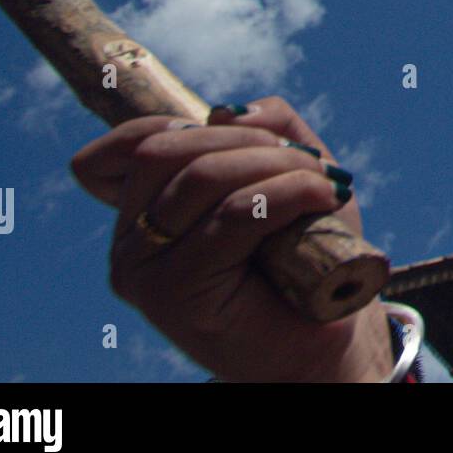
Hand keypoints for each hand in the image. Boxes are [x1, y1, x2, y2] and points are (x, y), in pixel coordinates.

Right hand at [70, 96, 393, 381]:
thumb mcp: (290, 173)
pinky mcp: (176, 294)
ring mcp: (143, 270)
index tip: (252, 136)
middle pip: (168, 150)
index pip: (129, 145)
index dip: (185, 122)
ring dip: (277, 164)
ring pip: (204, 177)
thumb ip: (268, 128)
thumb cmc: (304, 256)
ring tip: (324, 183)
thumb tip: (234, 112)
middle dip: (249, 140)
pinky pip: (235, 216)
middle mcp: (129, 241)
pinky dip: (288, 194)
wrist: (324, 340)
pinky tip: (323, 198)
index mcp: (142, 212)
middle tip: (308, 162)